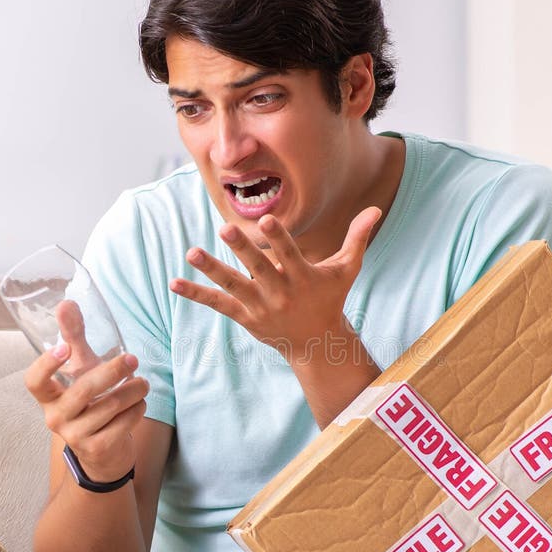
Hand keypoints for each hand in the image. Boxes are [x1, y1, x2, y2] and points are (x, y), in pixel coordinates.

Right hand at [23, 300, 148, 481]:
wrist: (103, 449)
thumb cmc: (90, 400)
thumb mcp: (81, 369)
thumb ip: (73, 338)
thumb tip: (66, 302)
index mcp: (48, 396)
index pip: (34, 381)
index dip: (46, 365)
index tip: (63, 348)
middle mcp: (55, 417)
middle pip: (84, 390)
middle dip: (113, 371)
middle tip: (133, 358)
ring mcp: (75, 436)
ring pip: (110, 406)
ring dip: (134, 390)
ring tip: (143, 383)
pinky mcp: (97, 449)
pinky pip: (124, 423)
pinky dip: (138, 409)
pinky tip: (139, 403)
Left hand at [169, 206, 380, 363]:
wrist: (316, 343)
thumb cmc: (331, 298)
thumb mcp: (347, 269)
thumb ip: (357, 237)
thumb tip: (376, 208)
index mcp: (303, 277)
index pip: (289, 254)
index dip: (277, 238)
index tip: (265, 221)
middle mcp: (280, 292)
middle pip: (259, 268)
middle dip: (242, 250)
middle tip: (225, 229)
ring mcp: (261, 306)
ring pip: (233, 286)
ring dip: (212, 271)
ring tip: (192, 253)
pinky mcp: (245, 317)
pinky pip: (218, 304)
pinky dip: (197, 294)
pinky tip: (175, 283)